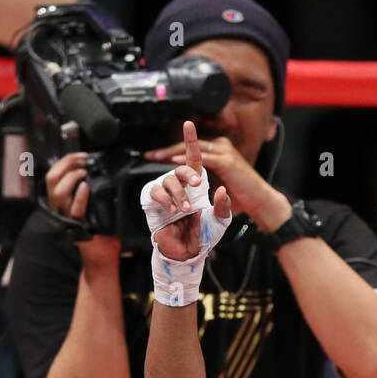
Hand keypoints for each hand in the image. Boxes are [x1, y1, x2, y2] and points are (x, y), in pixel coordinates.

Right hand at [45, 152, 119, 268]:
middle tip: (84, 160)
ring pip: (58, 192)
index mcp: (62, 200)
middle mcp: (60, 207)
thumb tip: (101, 169)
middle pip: (51, 178)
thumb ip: (93, 188)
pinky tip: (87, 187)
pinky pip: (74, 209)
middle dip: (67, 163)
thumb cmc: (102, 230)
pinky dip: (80, 196)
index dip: (65, 161)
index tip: (82, 156)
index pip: (54, 174)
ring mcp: (67, 216)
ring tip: (85, 173)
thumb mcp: (96, 204)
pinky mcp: (77, 227)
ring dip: (72, 177)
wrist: (103, 256)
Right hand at [145, 121, 231, 260]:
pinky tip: (172, 210)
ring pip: (168, 178)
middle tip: (197, 184)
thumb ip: (223, 206)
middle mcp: (181, 186)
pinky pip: (156, 191)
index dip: (191, 141)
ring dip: (179, 193)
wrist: (187, 253)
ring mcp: (167, 194)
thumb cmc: (203, 236)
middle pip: (181, 166)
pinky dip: (165, 199)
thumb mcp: (220, 222)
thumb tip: (221, 190)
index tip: (189, 124)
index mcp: (197, 186)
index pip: (194, 159)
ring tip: (184, 210)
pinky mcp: (154, 202)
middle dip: (187, 173)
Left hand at [145, 131, 285, 230]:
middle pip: (189, 148)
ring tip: (158, 157)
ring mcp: (223, 154)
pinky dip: (188, 160)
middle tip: (151, 155)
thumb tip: (194, 192)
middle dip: (169, 150)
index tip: (157, 155)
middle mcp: (219, 151)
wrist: (261, 203)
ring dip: (174, 153)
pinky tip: (175, 163)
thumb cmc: (244, 199)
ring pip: (193, 151)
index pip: (192, 152)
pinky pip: (203, 159)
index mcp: (217, 158)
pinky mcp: (226, 162)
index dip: (174, 151)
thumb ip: (208, 191)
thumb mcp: (219, 196)